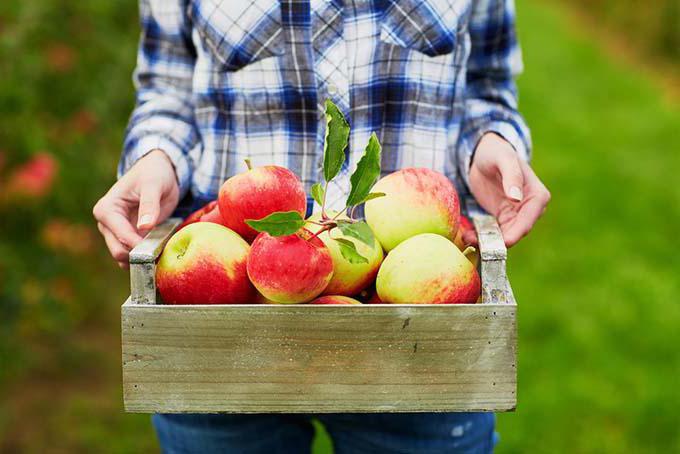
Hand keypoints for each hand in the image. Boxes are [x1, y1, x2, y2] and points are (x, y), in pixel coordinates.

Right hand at [93, 150, 179, 267]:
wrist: (158, 172)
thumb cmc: (153, 174)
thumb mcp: (153, 184)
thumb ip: (149, 204)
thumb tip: (144, 227)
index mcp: (107, 209)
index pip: (120, 234)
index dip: (138, 244)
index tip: (157, 249)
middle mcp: (107, 224)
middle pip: (118, 251)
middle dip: (139, 256)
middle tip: (161, 255)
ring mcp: (116, 233)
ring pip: (125, 257)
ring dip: (143, 259)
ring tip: (163, 254)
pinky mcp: (128, 239)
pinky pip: (134, 256)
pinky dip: (146, 258)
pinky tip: (161, 254)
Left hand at [468, 133, 550, 246]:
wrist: (483, 153)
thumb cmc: (496, 151)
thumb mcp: (503, 159)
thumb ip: (512, 175)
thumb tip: (517, 198)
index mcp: (536, 196)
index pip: (528, 221)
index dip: (515, 234)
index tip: (502, 243)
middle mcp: (529, 209)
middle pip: (515, 233)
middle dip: (498, 241)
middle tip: (476, 243)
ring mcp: (515, 216)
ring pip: (503, 236)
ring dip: (487, 241)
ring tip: (467, 239)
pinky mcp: (500, 218)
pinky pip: (492, 232)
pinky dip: (481, 236)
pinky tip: (467, 236)